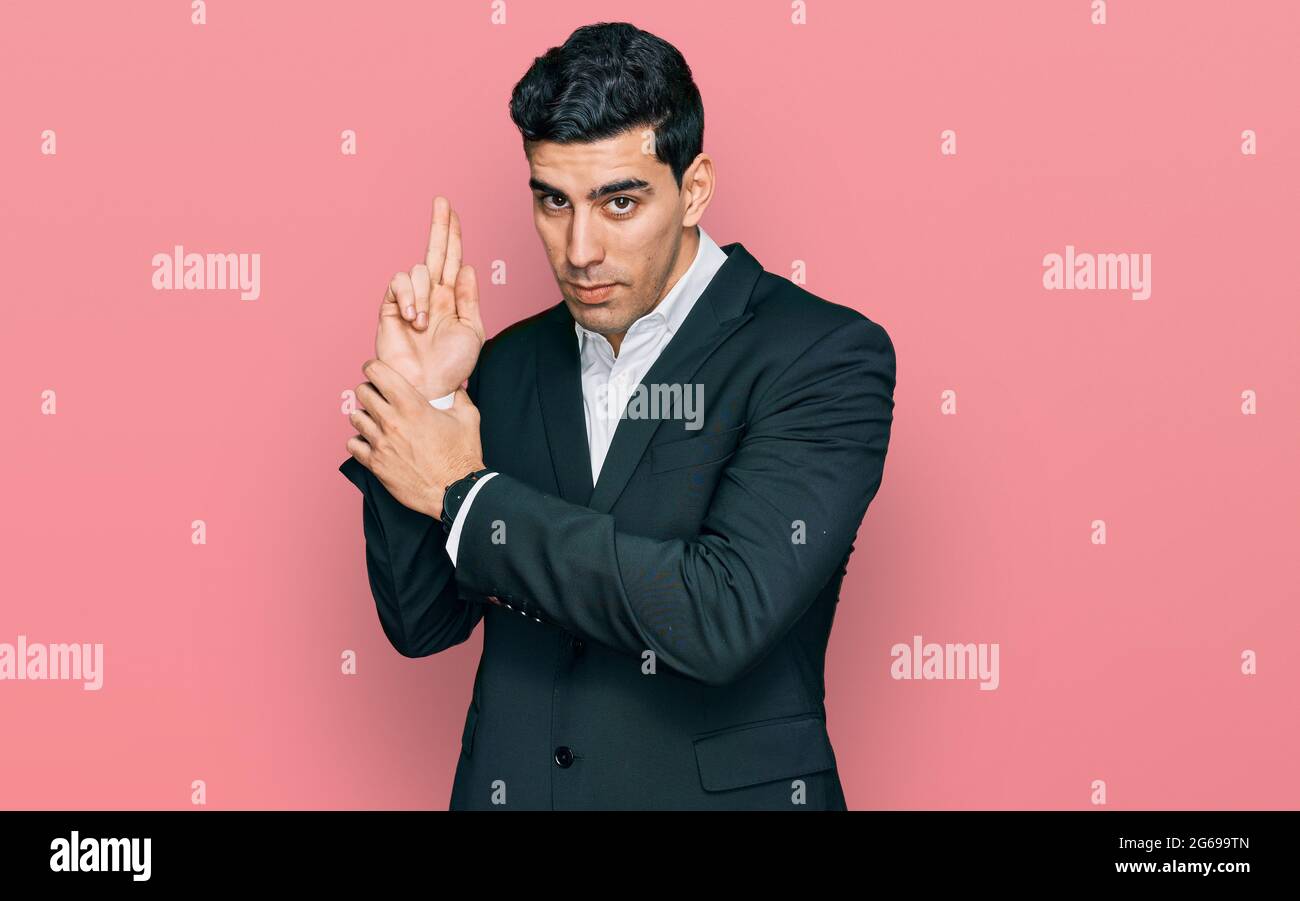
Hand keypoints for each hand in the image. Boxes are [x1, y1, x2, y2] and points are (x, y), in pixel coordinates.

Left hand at [346, 358, 484, 518]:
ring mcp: (380, 443)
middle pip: (361, 392)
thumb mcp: (468, 418)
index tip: (376, 371)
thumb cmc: (462, 455)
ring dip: (364, 416)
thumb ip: (459, 397)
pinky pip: (353, 445)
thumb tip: (455, 387)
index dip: (373, 367)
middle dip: (369, 390)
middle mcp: (392, 421)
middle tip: (378, 396)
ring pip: (354, 417)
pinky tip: (371, 442)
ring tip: (375, 420)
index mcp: (412, 405)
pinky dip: (359, 441)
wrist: (456, 490)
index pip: (377, 373)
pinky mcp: (375, 464)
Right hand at [376, 196, 483, 399]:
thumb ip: (469, 298)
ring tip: (423, 324)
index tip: (452, 210)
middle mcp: (431, 294)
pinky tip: (411, 317)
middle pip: (434, 251)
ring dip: (423, 294)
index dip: (452, 234)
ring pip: (417, 271)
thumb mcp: (472, 331)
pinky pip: (398, 283)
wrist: (430, 387)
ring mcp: (410, 300)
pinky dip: (407, 296)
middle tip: (440, 202)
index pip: (453, 259)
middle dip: (438, 225)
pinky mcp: (390, 307)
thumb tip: (468, 267)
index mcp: (452, 298)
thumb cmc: (453, 366)